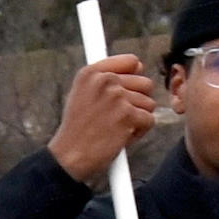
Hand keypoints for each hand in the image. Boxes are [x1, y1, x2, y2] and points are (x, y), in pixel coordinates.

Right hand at [48, 57, 156, 184]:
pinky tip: (120, 137)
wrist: (68, 157)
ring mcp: (117, 97)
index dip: (133, 77)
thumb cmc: (77, 129)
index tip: (123, 92)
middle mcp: (105, 80)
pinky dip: (138, 132)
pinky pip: (149, 120)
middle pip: (145, 83)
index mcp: (91, 73)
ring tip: (115, 127)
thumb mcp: (81, 94)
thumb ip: (107, 77)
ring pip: (149, 103)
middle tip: (116, 116)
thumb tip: (139, 65)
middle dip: (136, 101)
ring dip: (137, 118)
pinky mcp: (128, 115)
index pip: (131, 61)